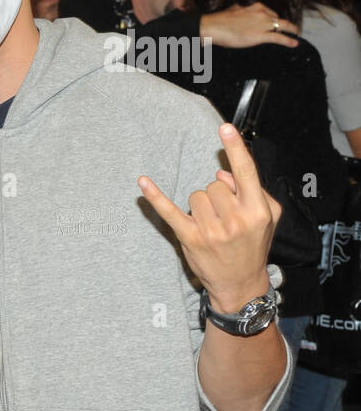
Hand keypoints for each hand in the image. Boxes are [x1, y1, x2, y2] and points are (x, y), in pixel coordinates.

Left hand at [138, 123, 281, 313]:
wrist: (240, 282)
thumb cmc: (253, 245)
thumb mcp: (267, 218)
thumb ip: (252, 190)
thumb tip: (223, 173)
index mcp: (257, 210)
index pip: (246, 172)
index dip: (235, 148)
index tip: (225, 128)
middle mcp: (235, 220)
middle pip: (214, 185)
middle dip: (217, 195)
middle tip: (224, 216)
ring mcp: (211, 230)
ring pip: (196, 195)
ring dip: (200, 206)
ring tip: (211, 224)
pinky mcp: (189, 238)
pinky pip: (168, 211)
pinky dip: (155, 196)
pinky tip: (142, 182)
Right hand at [200, 2, 298, 48]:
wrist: (213, 26)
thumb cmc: (219, 21)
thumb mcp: (233, 11)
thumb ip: (241, 12)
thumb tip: (239, 12)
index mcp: (254, 6)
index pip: (269, 12)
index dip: (273, 18)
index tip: (275, 22)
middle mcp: (261, 13)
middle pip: (277, 19)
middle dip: (283, 24)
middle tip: (290, 29)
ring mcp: (262, 24)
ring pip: (282, 26)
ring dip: (292, 30)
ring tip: (296, 34)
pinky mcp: (261, 35)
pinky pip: (279, 37)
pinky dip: (288, 40)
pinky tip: (294, 43)